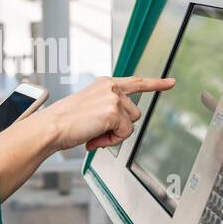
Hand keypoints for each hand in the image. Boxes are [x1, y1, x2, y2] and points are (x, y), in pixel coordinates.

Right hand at [38, 75, 174, 151]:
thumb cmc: (65, 121)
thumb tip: (120, 124)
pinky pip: (124, 134)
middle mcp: (111, 87)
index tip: (170, 82)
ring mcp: (113, 98)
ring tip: (94, 134)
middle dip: (120, 126)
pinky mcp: (113, 113)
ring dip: (114, 134)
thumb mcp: (89, 107)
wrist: (52, 127)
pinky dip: (111, 141)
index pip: (136, 82)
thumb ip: (108, 109)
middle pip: (134, 113)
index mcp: (105, 83)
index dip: (156, 83)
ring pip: (130, 124)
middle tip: (98, 132)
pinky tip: (95, 138)